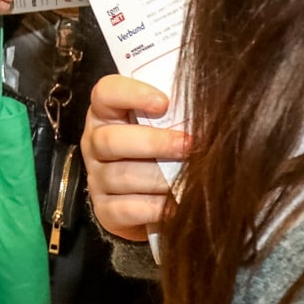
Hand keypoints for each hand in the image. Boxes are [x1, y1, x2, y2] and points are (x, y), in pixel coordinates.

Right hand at [83, 75, 187, 240]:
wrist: (158, 198)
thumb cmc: (167, 151)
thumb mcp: (167, 125)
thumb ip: (177, 112)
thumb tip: (208, 106)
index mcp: (107, 114)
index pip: (105, 93)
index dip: (131, 94)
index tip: (164, 103)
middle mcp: (95, 144)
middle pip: (110, 140)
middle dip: (154, 143)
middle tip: (188, 145)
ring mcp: (97, 179)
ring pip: (120, 177)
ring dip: (160, 178)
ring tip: (189, 179)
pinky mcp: (105, 211)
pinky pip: (126, 209)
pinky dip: (156, 208)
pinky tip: (177, 205)